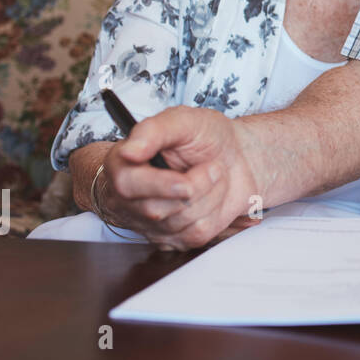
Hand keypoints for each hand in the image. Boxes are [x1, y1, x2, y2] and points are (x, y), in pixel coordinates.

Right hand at [101, 106, 261, 250]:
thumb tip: (129, 151)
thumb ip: (154, 130)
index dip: (158, 185)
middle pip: (155, 209)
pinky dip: (214, 212)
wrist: (236, 156)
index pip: (127, 185)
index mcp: (123, 165)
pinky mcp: (174, 239)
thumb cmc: (205, 137)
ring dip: (209, 196)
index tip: (185, 181)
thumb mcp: (183, 121)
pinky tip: (212, 196)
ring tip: (211, 177)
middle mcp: (129, 198)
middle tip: (213, 166)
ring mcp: (150, 223)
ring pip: (179, 222)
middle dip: (195, 187)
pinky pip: (195, 234)